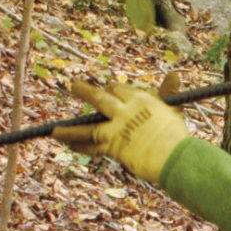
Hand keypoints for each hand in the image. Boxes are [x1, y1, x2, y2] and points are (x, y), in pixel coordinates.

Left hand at [54, 75, 188, 184]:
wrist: (175, 156)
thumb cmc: (176, 134)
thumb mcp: (173, 109)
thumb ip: (169, 92)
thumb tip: (175, 74)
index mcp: (140, 99)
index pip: (121, 90)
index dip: (113, 90)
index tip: (108, 90)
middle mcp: (124, 110)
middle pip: (100, 99)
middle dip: (85, 92)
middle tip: (73, 86)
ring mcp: (116, 128)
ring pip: (88, 127)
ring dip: (70, 129)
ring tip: (54, 130)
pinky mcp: (113, 146)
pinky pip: (92, 146)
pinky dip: (80, 146)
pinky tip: (69, 145)